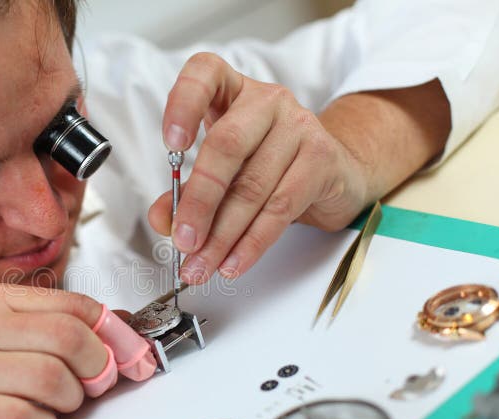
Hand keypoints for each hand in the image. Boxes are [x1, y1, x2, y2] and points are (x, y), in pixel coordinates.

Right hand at [0, 284, 108, 418]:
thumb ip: (50, 331)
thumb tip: (119, 330)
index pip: (76, 305)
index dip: (116, 333)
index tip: (133, 356)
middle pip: (72, 337)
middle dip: (99, 367)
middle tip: (95, 386)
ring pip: (53, 377)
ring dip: (69, 401)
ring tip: (57, 406)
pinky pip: (25, 418)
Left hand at [148, 53, 369, 283]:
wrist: (336, 171)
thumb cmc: (270, 165)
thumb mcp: (223, 173)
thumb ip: (186, 192)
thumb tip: (162, 219)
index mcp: (231, 91)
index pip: (204, 74)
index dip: (183, 104)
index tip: (171, 144)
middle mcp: (266, 101)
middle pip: (226, 146)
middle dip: (199, 202)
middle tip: (183, 241)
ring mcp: (299, 126)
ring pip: (252, 187)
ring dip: (222, 236)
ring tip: (201, 265)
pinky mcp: (321, 160)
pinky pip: (280, 208)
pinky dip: (251, 243)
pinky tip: (233, 263)